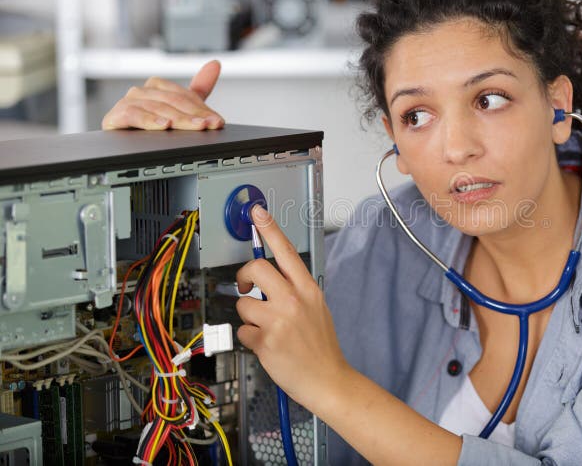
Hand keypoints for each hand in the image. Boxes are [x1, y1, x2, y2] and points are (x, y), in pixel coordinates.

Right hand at [101, 60, 225, 129]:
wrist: (122, 145)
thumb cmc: (151, 125)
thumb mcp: (179, 107)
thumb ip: (198, 88)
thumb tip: (215, 63)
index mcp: (157, 87)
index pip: (185, 95)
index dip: (203, 109)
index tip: (218, 121)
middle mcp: (142, 92)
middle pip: (174, 101)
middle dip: (194, 115)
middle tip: (210, 124)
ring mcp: (128, 102)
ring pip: (158, 108)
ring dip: (179, 119)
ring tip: (195, 126)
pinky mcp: (115, 116)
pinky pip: (134, 115)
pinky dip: (150, 121)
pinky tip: (164, 126)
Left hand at [235, 204, 349, 408]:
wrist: (328, 380)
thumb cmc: (321, 346)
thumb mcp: (317, 308)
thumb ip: (295, 290)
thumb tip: (269, 280)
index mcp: (308, 288)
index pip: (286, 251)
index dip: (269, 229)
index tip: (257, 212)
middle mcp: (293, 300)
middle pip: (255, 269)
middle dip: (243, 277)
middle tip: (245, 287)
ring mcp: (278, 320)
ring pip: (243, 303)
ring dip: (248, 316)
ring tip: (266, 328)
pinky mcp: (265, 341)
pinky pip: (243, 331)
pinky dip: (250, 339)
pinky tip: (267, 346)